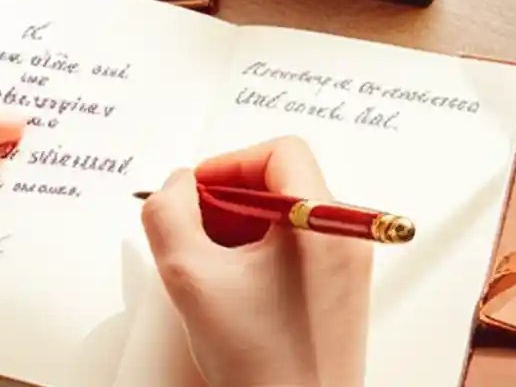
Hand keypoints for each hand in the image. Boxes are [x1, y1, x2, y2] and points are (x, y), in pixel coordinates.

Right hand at [140, 137, 371, 386]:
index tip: (195, 193)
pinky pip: (295, 248)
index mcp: (322, 222)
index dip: (228, 164)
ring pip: (285, 216)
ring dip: (236, 226)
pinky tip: (228, 286)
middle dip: (226, 198)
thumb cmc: (258, 363)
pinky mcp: (338, 293)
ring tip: (206, 264)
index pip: (280, 152)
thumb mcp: (189, 275)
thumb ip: (169, 213)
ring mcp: (346, 268)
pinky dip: (256, 252)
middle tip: (192, 229)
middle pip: (282, 181)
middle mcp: (344, 238)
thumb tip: (177, 184)